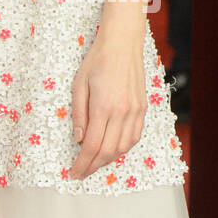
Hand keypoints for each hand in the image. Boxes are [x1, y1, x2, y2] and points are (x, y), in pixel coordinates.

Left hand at [68, 30, 146, 180]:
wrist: (122, 44)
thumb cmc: (97, 60)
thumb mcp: (79, 85)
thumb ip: (79, 114)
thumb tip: (78, 139)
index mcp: (103, 106)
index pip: (91, 145)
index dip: (82, 163)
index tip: (74, 172)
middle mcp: (122, 112)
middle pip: (108, 151)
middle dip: (93, 166)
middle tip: (82, 172)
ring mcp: (135, 111)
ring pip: (123, 147)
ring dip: (108, 160)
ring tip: (95, 163)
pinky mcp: (143, 109)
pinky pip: (134, 137)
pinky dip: (123, 148)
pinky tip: (113, 150)